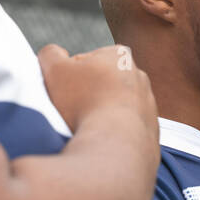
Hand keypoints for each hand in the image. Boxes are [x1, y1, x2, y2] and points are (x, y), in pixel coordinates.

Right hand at [38, 44, 156, 141]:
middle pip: (99, 84)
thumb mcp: (55, 70)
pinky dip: (111, 133)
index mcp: (120, 56)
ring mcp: (147, 104)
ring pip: (111, 107)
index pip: (83, 62)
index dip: (67, 77)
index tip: (64, 93)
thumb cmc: (84, 104)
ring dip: (98, 115)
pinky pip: (123, 129)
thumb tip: (53, 53)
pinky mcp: (150, 130)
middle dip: (85, 96)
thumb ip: (50, 54)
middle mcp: (139, 76)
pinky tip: (101, 139)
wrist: (114, 146)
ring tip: (87, 127)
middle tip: (73, 111)